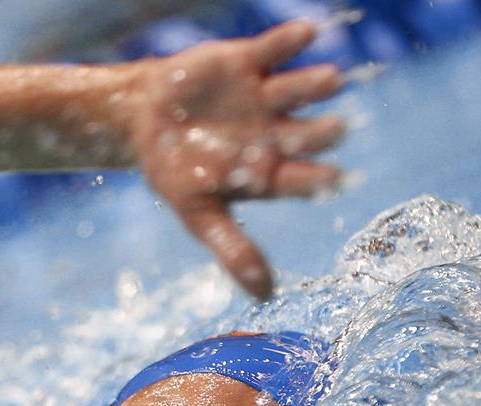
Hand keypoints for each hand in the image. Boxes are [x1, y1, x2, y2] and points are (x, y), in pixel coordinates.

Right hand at [129, 20, 349, 298]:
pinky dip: (292, 39)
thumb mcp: (198, 214)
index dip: (322, 180)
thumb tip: (265, 298)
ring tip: (330, 80)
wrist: (142, 121)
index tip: (338, 181)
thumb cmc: (175, 171)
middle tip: (338, 129)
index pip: (305, 179)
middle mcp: (278, 133)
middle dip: (322, 131)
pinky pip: (276, 48)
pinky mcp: (249, 62)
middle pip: (309, 133)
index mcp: (270, 172)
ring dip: (315, 84)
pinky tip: (311, 32)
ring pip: (300, 89)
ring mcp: (267, 97)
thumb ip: (233, 251)